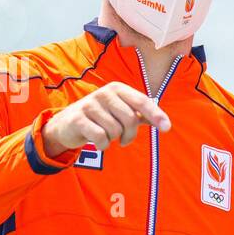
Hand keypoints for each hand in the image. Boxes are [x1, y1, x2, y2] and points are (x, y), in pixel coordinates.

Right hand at [41, 82, 171, 155]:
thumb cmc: (99, 118)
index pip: (142, 101)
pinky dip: (103, 145)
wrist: (66, 125)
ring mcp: (90, 105)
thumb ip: (141, 115)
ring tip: (106, 136)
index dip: (156, 115)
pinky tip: (98, 142)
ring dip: (114, 139)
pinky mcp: (78, 119)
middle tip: (124, 140)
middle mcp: (104, 93)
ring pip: (115, 130)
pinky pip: (100, 137)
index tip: (167, 128)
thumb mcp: (120, 113)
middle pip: (130, 119)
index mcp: (117, 89)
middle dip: (130, 135)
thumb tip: (163, 121)